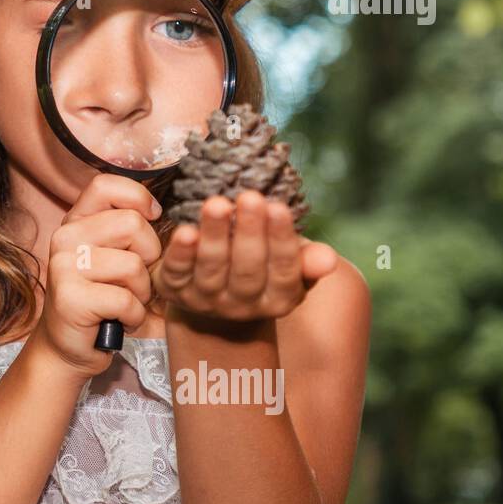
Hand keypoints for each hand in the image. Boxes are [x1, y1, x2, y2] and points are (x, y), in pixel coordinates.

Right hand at [34, 174, 162, 379]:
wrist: (69, 348)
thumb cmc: (102, 300)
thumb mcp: (113, 257)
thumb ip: (128, 230)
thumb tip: (163, 209)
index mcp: (76, 221)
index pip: (106, 185)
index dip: (137, 198)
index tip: (151, 218)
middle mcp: (65, 237)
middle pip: (132, 224)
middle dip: (149, 257)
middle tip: (135, 280)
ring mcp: (64, 267)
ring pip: (134, 266)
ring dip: (142, 293)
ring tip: (126, 303)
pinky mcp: (70, 298)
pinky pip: (126, 300)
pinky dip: (134, 316)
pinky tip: (120, 321)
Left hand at [151, 191, 337, 324]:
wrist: (211, 293)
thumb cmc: (259, 266)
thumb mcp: (287, 265)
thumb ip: (307, 261)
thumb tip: (327, 259)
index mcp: (277, 300)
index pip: (284, 272)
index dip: (281, 240)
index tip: (279, 207)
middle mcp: (242, 306)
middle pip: (248, 271)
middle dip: (249, 233)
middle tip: (250, 197)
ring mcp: (206, 301)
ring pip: (212, 270)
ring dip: (214, 236)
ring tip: (217, 204)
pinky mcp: (174, 291)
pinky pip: (177, 272)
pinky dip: (181, 252)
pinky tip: (185, 230)